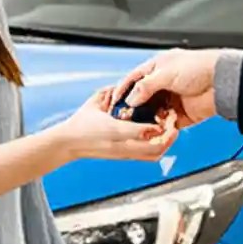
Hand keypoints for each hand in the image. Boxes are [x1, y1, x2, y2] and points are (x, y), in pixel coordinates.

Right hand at [53, 87, 178, 160]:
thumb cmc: (80, 122)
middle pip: (153, 148)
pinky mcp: (124, 158)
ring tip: (171, 133)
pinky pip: (146, 157)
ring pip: (153, 155)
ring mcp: (124, 154)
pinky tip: (161, 138)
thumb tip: (123, 85)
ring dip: (165, 145)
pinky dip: (158, 149)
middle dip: (168, 138)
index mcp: (114, 129)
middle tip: (174, 126)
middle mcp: (121, 145)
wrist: (68, 144)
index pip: (142, 130)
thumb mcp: (95, 101)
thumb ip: (110, 92)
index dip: (158, 125)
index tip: (167, 115)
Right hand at [112, 49, 223, 129]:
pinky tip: (155, 128)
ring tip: (138, 124)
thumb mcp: (167, 73)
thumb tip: (131, 99)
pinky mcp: (181, 114)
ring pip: (152, 112)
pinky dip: (160, 126)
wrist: (223, 81)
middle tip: (123, 116)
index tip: (113, 100)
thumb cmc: (201, 67)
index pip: (135, 79)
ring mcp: (173, 99)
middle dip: (133, 107)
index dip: (123, 89)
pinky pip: (166, 123)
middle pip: (142, 98)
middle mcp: (164, 83)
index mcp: (159, 68)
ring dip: (146, 118)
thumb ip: (146, 87)